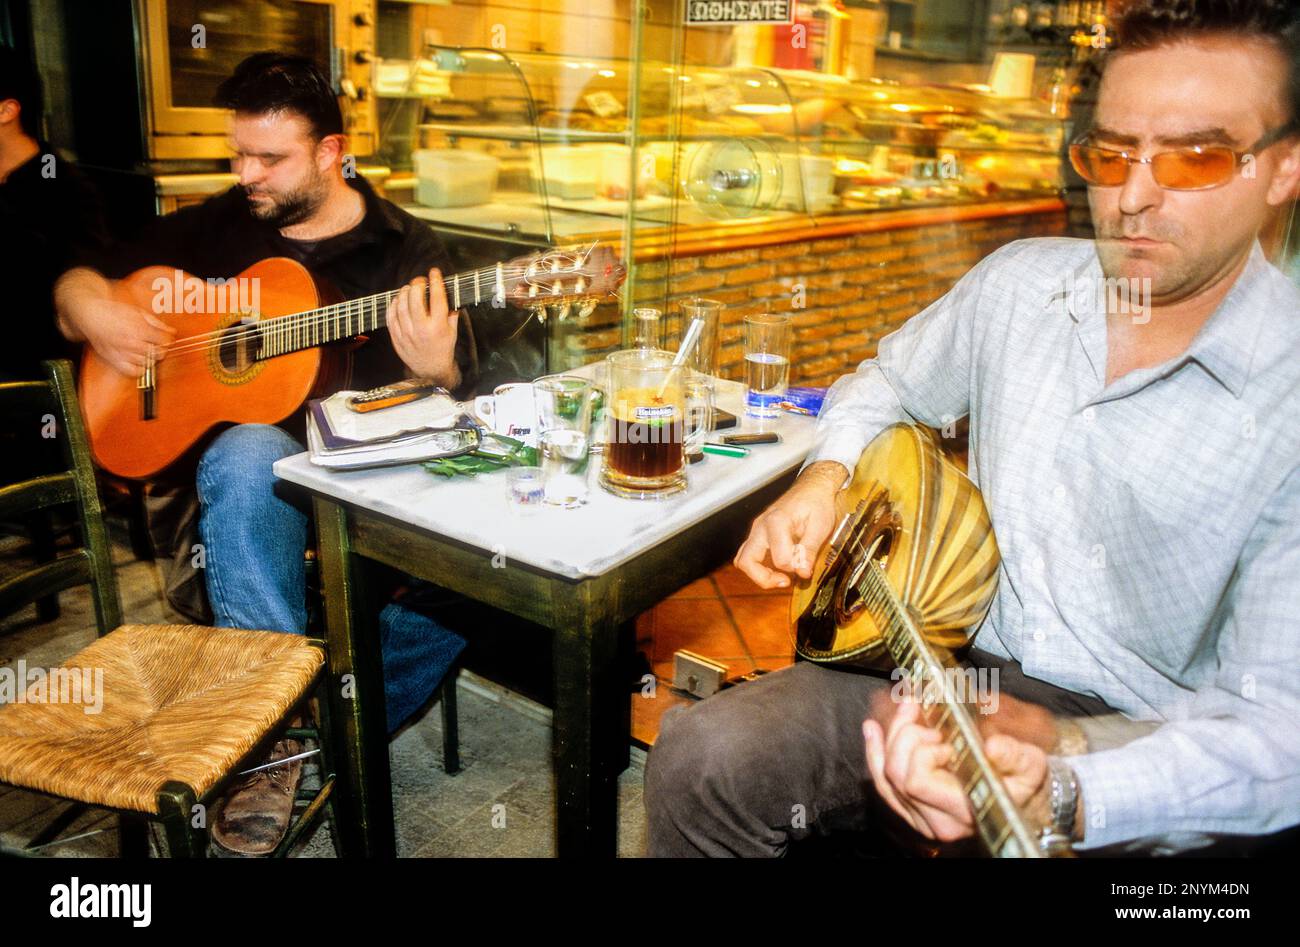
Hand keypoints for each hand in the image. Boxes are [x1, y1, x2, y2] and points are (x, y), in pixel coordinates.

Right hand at [83, 298, 176, 376]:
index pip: (164, 341)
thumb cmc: (114, 312)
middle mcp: (132, 343)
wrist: (93, 315)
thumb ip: (157, 323)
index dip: (167, 340)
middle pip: (158, 354)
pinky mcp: (115, 360)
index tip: (165, 338)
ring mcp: (123, 353)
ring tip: (145, 350)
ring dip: (150, 358)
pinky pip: (133, 371)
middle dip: (160, 349)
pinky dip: (140, 369)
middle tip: (155, 344)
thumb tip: (172, 331)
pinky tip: (139, 361)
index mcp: (139, 329)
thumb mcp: (139, 312)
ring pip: (147, 363)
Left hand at [387, 267, 458, 386]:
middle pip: (415, 297)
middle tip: (420, 280)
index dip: (435, 281)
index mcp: (438, 327)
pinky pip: (391, 315)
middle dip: (417, 284)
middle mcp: (422, 329)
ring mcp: (407, 333)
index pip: (437, 297)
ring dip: (405, 292)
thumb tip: (449, 294)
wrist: (430, 370)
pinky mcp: (396, 337)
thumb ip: (451, 313)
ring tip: (410, 288)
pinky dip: (394, 304)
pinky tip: (399, 300)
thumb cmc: (443, 349)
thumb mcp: (452, 331)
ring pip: (401, 304)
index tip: (434, 272)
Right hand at [733, 460, 845, 588]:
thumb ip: (809, 550)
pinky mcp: (757, 534)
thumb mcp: (820, 526)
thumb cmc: (816, 503)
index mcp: (777, 522)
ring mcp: (756, 530)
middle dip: (764, 578)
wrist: (812, 488)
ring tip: (781, 578)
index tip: (807, 568)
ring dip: (758, 574)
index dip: (795, 568)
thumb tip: (803, 572)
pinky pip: (748, 555)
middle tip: (786, 582)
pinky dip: (758, 567)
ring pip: (743, 560)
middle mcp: (761, 526)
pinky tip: (777, 569)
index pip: (780, 558)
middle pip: (746, 561)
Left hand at [863, 688, 1051, 843]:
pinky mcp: (912, 810)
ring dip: (889, 737)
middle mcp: (938, 822)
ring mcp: (921, 819)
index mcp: (965, 810)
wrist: (1023, 801)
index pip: (917, 781)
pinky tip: (873, 729)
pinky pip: (883, 784)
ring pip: (884, 778)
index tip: (942, 736)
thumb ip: (1015, 755)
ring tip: (905, 709)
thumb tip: (992, 746)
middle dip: (904, 735)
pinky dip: (875, 752)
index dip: (922, 752)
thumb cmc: (1024, 780)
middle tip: (922, 711)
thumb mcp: (1031, 765)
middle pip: (896, 774)